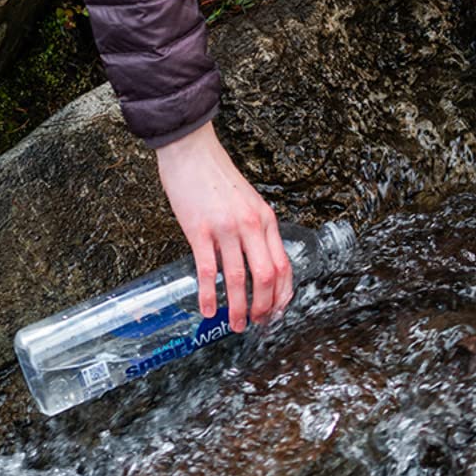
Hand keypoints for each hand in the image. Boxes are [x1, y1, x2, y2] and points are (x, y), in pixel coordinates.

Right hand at [155, 121, 292, 332]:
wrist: (192, 151)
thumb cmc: (217, 176)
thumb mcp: (248, 201)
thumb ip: (255, 229)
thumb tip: (258, 260)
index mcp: (265, 219)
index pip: (283, 264)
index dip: (282, 294)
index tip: (276, 312)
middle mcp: (250, 225)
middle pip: (265, 276)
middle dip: (263, 307)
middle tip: (256, 324)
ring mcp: (225, 228)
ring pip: (237, 278)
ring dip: (238, 308)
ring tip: (236, 325)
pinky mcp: (199, 230)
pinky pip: (207, 270)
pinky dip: (209, 295)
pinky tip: (208, 310)